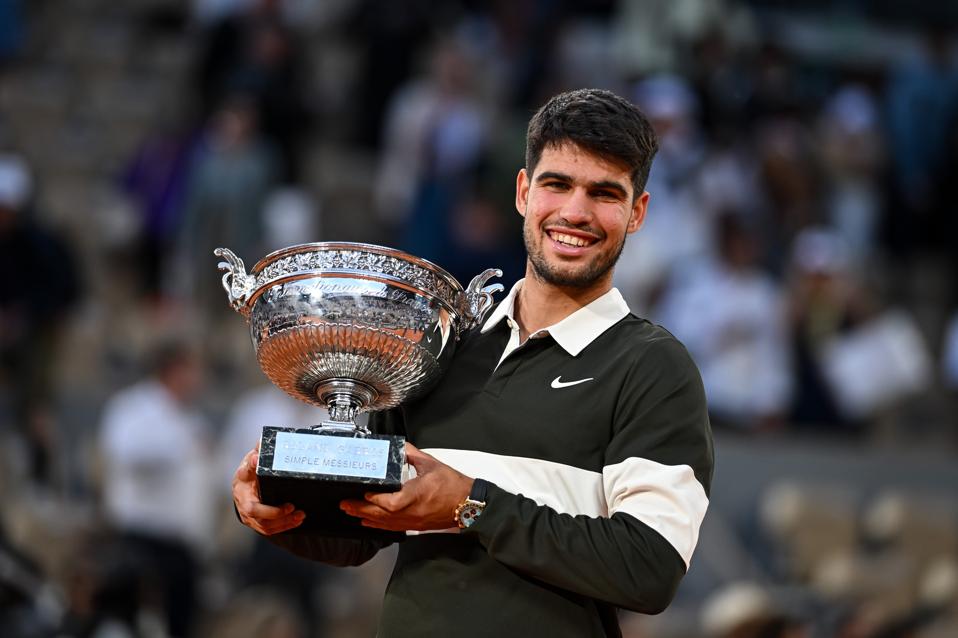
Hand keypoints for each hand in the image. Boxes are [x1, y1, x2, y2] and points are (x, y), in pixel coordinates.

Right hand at [232, 442, 304, 534]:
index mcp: (242, 480)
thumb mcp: (253, 460)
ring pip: (263, 524)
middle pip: (253, 510)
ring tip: (300, 515)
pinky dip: (284, 526)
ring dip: (283, 521)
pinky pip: (269, 529)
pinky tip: (297, 521)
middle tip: (291, 506)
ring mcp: (248, 515)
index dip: (251, 468)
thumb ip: (259, 451)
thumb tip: (262, 441)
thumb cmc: (251, 473)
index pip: (245, 473)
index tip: (257, 461)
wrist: (244, 489)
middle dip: (273, 511)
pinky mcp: (256, 523)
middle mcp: (242, 500)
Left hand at [340, 443, 472, 531]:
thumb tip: (400, 447)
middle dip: (360, 509)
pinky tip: (368, 522)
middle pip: (381, 515)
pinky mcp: (415, 525)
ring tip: (350, 512)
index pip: (390, 502)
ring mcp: (413, 521)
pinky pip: (392, 528)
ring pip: (384, 523)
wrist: (468, 504)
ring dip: (366, 518)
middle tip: (345, 504)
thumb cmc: (454, 486)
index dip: (374, 499)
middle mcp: (412, 511)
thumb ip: (412, 454)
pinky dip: (377, 525)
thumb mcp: (431, 464)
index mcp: (416, 494)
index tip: (363, 491)